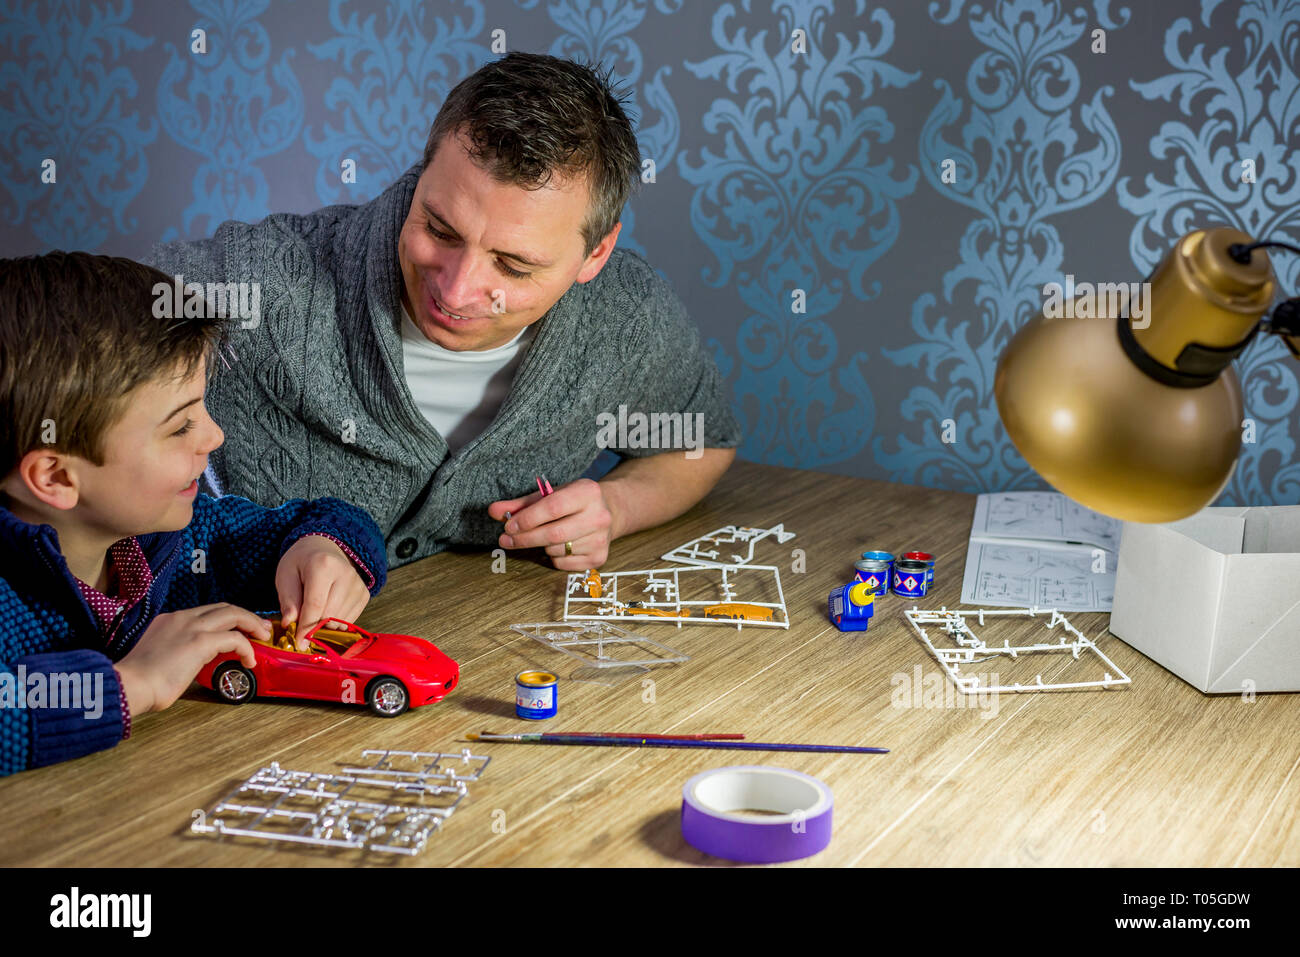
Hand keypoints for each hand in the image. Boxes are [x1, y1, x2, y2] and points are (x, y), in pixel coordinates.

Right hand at [116, 604, 266, 715]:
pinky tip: (249, 661)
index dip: (228, 618)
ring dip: (252, 625)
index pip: (206, 612)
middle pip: (224, 607)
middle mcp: (181, 618)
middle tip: (261, 628)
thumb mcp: (159, 657)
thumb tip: (191, 663)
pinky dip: (247, 648)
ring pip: (233, 614)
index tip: (241, 628)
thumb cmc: (140, 682)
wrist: (129, 686)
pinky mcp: (200, 641)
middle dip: (246, 616)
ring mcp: (191, 627)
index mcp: (169, 620)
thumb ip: (177, 653)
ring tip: (263, 637)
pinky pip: (235, 638)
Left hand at [276, 536, 370, 647]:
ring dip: (324, 626)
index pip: (315, 604)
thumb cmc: (302, 563)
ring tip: (314, 612)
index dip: (306, 627)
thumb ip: (288, 600)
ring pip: (340, 621)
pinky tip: (327, 611)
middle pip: (329, 615)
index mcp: (323, 565)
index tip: (299, 643)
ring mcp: (358, 585)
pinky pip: (349, 621)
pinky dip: (335, 623)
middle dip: (314, 627)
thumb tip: (289, 624)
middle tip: (301, 626)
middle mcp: (346, 574)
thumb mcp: (286, 576)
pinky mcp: (364, 594)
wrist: (323, 549)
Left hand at [489, 478, 614, 570]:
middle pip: (554, 533)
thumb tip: (494, 511)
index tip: (508, 526)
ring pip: (557, 550)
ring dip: (540, 546)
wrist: (608, 512)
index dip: (527, 519)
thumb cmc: (573, 502)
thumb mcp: (550, 495)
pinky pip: (563, 564)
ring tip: (542, 536)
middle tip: (506, 540)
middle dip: (525, 538)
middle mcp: (599, 516)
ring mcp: (601, 539)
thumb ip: (521, 504)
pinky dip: (552, 557)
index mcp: (588, 492)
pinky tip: (557, 545)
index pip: (553, 508)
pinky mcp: (599, 558)